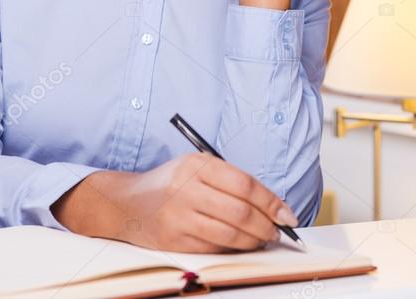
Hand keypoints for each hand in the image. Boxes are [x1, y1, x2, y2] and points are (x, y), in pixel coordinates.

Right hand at [52, 154, 297, 252]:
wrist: (128, 203)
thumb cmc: (171, 183)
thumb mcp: (197, 167)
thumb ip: (230, 180)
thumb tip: (273, 206)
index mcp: (196, 165)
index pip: (245, 185)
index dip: (272, 202)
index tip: (287, 215)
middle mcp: (187, 190)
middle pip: (241, 212)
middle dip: (267, 226)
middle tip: (277, 231)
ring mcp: (179, 217)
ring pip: (230, 235)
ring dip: (254, 241)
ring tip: (262, 238)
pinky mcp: (174, 241)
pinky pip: (214, 248)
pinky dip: (233, 249)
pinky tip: (239, 244)